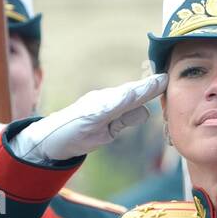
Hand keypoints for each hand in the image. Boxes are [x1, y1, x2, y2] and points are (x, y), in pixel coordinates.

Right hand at [11, 74, 167, 162]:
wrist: (48, 140)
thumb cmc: (78, 132)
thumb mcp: (107, 129)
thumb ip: (125, 119)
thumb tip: (146, 112)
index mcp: (111, 104)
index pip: (135, 95)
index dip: (151, 88)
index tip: (168, 79)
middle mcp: (104, 100)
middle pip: (130, 92)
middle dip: (148, 86)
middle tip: (166, 77)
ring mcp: (94, 107)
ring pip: (120, 98)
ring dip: (137, 91)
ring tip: (153, 84)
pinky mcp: (85, 116)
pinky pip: (103, 109)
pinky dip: (116, 104)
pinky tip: (128, 98)